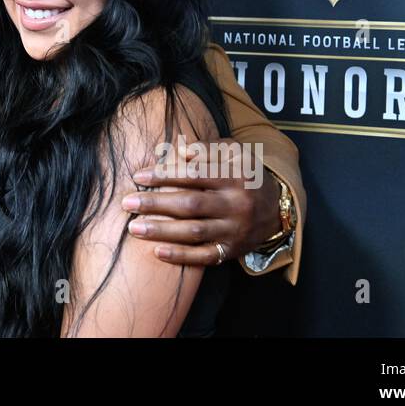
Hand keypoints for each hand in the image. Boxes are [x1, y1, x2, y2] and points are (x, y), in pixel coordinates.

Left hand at [120, 138, 282, 266]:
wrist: (278, 209)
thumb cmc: (246, 175)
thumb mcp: (234, 153)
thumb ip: (207, 149)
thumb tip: (178, 149)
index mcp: (235, 176)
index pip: (194, 175)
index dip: (164, 175)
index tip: (138, 176)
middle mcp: (235, 205)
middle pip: (190, 205)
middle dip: (156, 204)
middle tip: (127, 203)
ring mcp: (234, 230)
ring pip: (194, 232)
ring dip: (161, 231)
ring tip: (134, 228)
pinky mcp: (232, 250)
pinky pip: (204, 256)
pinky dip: (180, 256)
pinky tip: (157, 252)